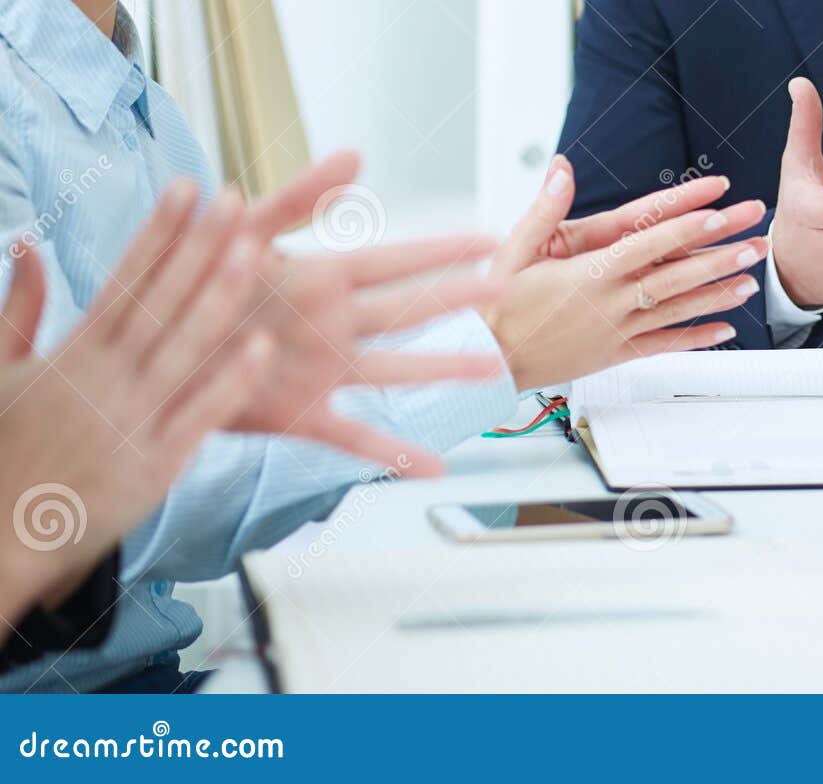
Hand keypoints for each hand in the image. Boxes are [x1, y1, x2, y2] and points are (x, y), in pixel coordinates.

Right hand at [0, 184, 275, 595]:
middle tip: (234, 197)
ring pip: (184, 348)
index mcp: (72, 353)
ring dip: (221, 298)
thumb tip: (25, 245)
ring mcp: (130, 420)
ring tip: (255, 251)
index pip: (124, 278)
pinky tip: (260, 347)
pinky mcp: (153, 465)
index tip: (187, 188)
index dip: (159, 230)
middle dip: (200, 246)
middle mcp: (104, 378)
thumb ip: (18, 308)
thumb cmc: (2, 453)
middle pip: (161, 300)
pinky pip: (198, 416)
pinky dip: (229, 383)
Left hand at [162, 153, 509, 476]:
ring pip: (400, 370)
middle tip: (510, 288)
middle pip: (412, 310)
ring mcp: (323, 370)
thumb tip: (355, 160)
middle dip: (461, 299)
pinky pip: (356, 436)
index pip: (399, 259)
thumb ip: (297, 199)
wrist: (145, 348)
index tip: (491, 240)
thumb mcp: (241, 232)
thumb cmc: (191, 284)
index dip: (446, 250)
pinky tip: (432, 467)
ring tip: (495, 372)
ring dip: (446, 370)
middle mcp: (334, 324)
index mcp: (322, 279)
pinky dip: (394, 454)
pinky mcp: (300, 412)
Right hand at [480, 155, 765, 388]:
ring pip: (677, 310)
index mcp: (590, 271)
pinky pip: (664, 344)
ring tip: (751, 281)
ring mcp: (617, 329)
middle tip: (756, 243)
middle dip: (720, 256)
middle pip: (676, 274)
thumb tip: (561, 169)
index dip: (688, 228)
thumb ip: (544, 209)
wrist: (489, 358)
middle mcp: (611, 301)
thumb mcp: (515, 250)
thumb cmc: (501, 304)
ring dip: (718, 294)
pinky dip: (697, 338)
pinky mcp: (616, 352)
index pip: (649, 243)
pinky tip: (726, 330)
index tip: (719, 213)